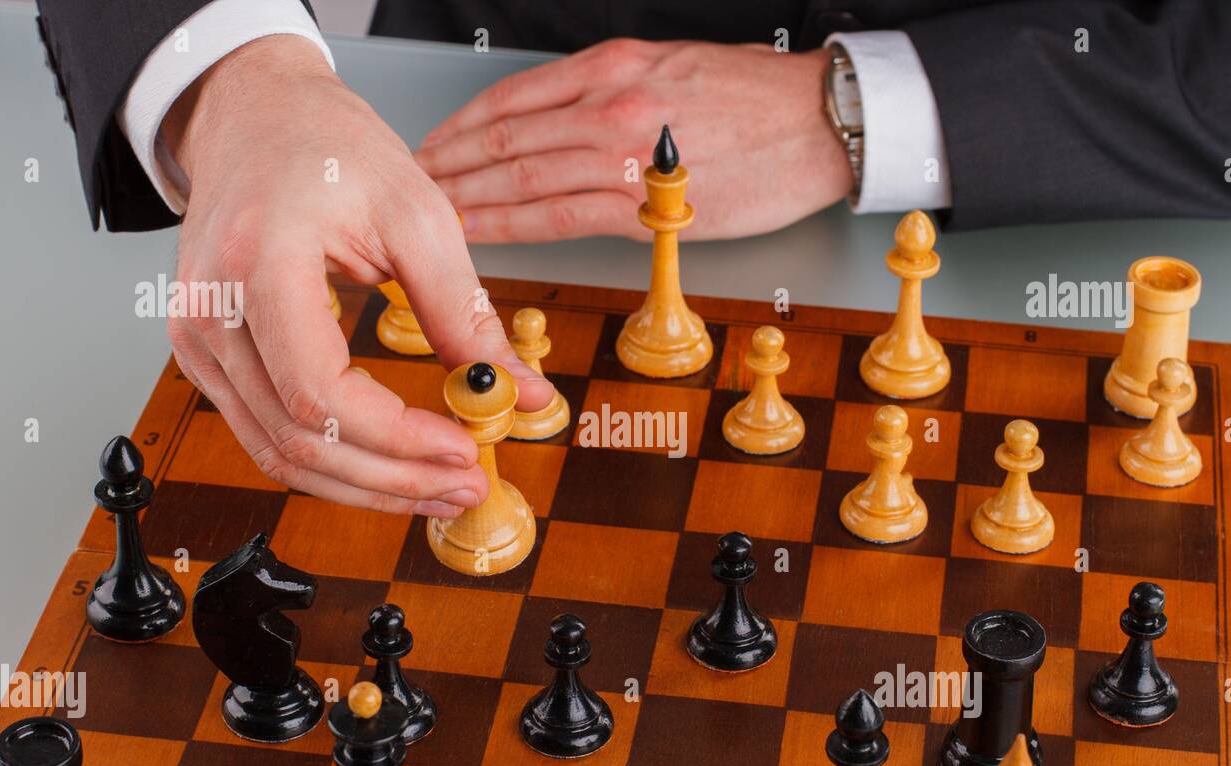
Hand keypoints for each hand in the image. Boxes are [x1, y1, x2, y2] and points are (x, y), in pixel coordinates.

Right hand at [163, 36, 553, 515]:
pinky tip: (390, 465)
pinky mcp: (208, 359)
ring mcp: (198, 342)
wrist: (256, 117)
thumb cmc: (326, 147)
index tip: (465, 448)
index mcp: (257, 264)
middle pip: (300, 440)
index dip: (398, 440)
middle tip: (466, 483)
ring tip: (439, 486)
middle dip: (394, 479)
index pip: (321, 394)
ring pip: (279, 455)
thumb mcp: (416, 214)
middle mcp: (209, 314)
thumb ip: (466, 312)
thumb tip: (525, 390)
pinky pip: (268, 435)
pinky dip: (333, 463)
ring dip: (367, 486)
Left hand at [415, 40, 851, 242]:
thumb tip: (569, 121)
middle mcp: (609, 102)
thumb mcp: (676, 70)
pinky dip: (508, 225)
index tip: (433, 146)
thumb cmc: (761, 99)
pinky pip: (557, 216)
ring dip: (464, 197)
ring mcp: (624, 152)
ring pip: (519, 176)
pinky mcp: (646, 203)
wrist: (823, 123)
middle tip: (407, 185)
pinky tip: (477, 234)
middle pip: (503, 136)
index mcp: (614, 66)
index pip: (513, 97)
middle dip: (447, 163)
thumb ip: (616, 93)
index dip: (461, 126)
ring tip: (426, 215)